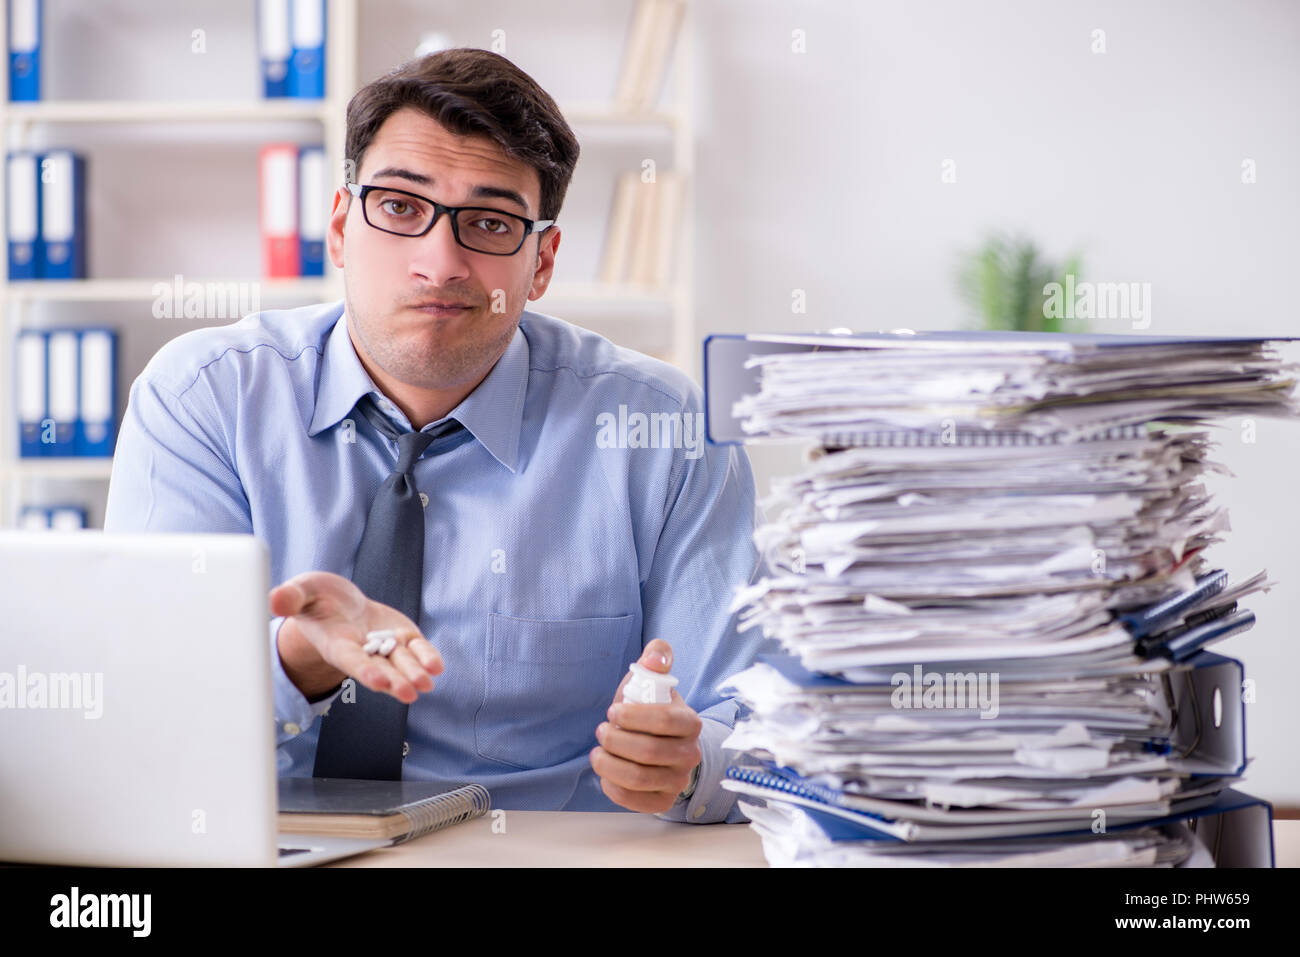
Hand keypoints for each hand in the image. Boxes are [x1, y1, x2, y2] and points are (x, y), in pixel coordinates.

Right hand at [270, 571, 442, 703]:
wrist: (339, 605)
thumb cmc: (316, 599)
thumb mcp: (303, 591)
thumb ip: (292, 596)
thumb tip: (275, 599)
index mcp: (337, 645)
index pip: (351, 661)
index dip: (365, 671)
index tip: (379, 681)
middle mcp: (363, 651)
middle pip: (380, 669)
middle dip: (394, 681)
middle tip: (408, 692)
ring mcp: (385, 647)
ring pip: (402, 663)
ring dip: (414, 673)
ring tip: (426, 683)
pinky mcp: (402, 638)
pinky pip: (417, 650)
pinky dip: (427, 657)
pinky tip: (437, 666)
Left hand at [589, 639, 702, 813]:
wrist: (658, 742)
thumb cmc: (650, 708)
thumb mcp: (652, 679)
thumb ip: (656, 657)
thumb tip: (657, 657)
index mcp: (690, 722)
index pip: (664, 720)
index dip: (631, 716)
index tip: (612, 711)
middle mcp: (690, 754)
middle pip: (648, 751)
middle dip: (615, 740)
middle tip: (601, 731)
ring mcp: (678, 780)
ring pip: (638, 778)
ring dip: (609, 763)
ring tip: (598, 752)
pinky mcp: (663, 801)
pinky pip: (635, 801)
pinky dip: (612, 787)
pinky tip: (605, 773)